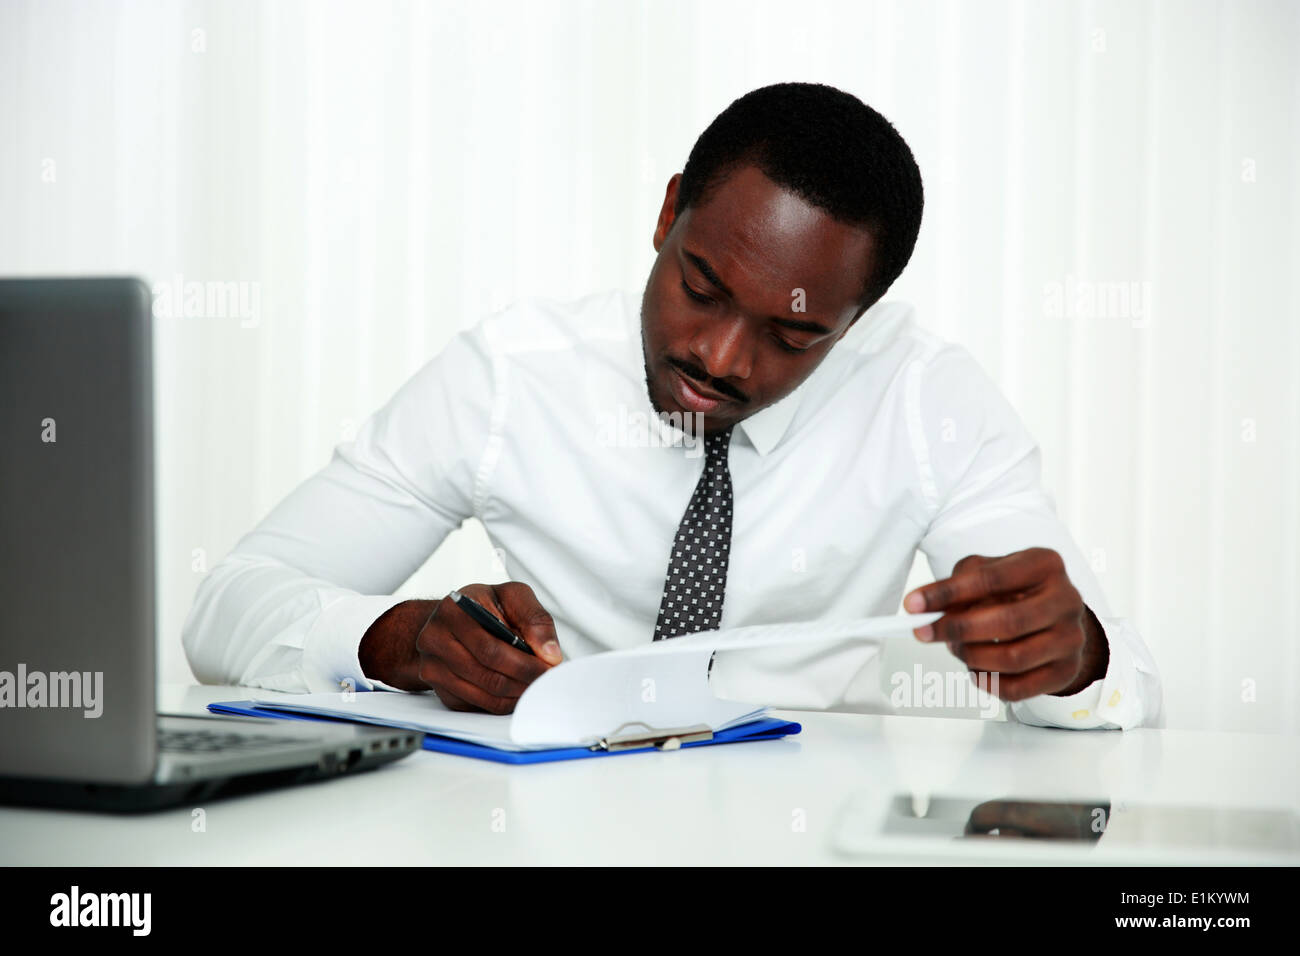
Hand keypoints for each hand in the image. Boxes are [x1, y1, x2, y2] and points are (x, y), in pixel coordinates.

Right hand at [416, 582, 562, 713]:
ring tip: (532, 684)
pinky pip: (475, 705)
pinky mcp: (439, 688)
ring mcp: (432, 667)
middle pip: (487, 675)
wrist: (454, 618)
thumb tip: (549, 653)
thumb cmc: (484, 605)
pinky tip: (514, 690)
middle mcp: (434, 639)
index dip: (523, 664)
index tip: (547, 668)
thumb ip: (535, 619)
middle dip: (522, 681)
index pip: (490, 649)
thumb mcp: (513, 596)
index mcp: (453, 611)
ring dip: (514, 695)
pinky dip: (500, 703)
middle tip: (544, 679)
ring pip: (482, 695)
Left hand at [902, 548, 1107, 701]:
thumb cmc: (1015, 592)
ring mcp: (1071, 638)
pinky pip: (1019, 688)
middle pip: (1007, 621)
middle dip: (957, 630)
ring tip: (956, 648)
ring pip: (1013, 658)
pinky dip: (988, 683)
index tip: (913, 605)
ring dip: (972, 657)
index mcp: (1045, 565)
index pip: (991, 579)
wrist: (1056, 620)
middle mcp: (1066, 599)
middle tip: (926, 632)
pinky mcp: (1066, 671)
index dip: (947, 593)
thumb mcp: (987, 572)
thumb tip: (924, 608)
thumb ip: (958, 584)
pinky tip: (975, 670)